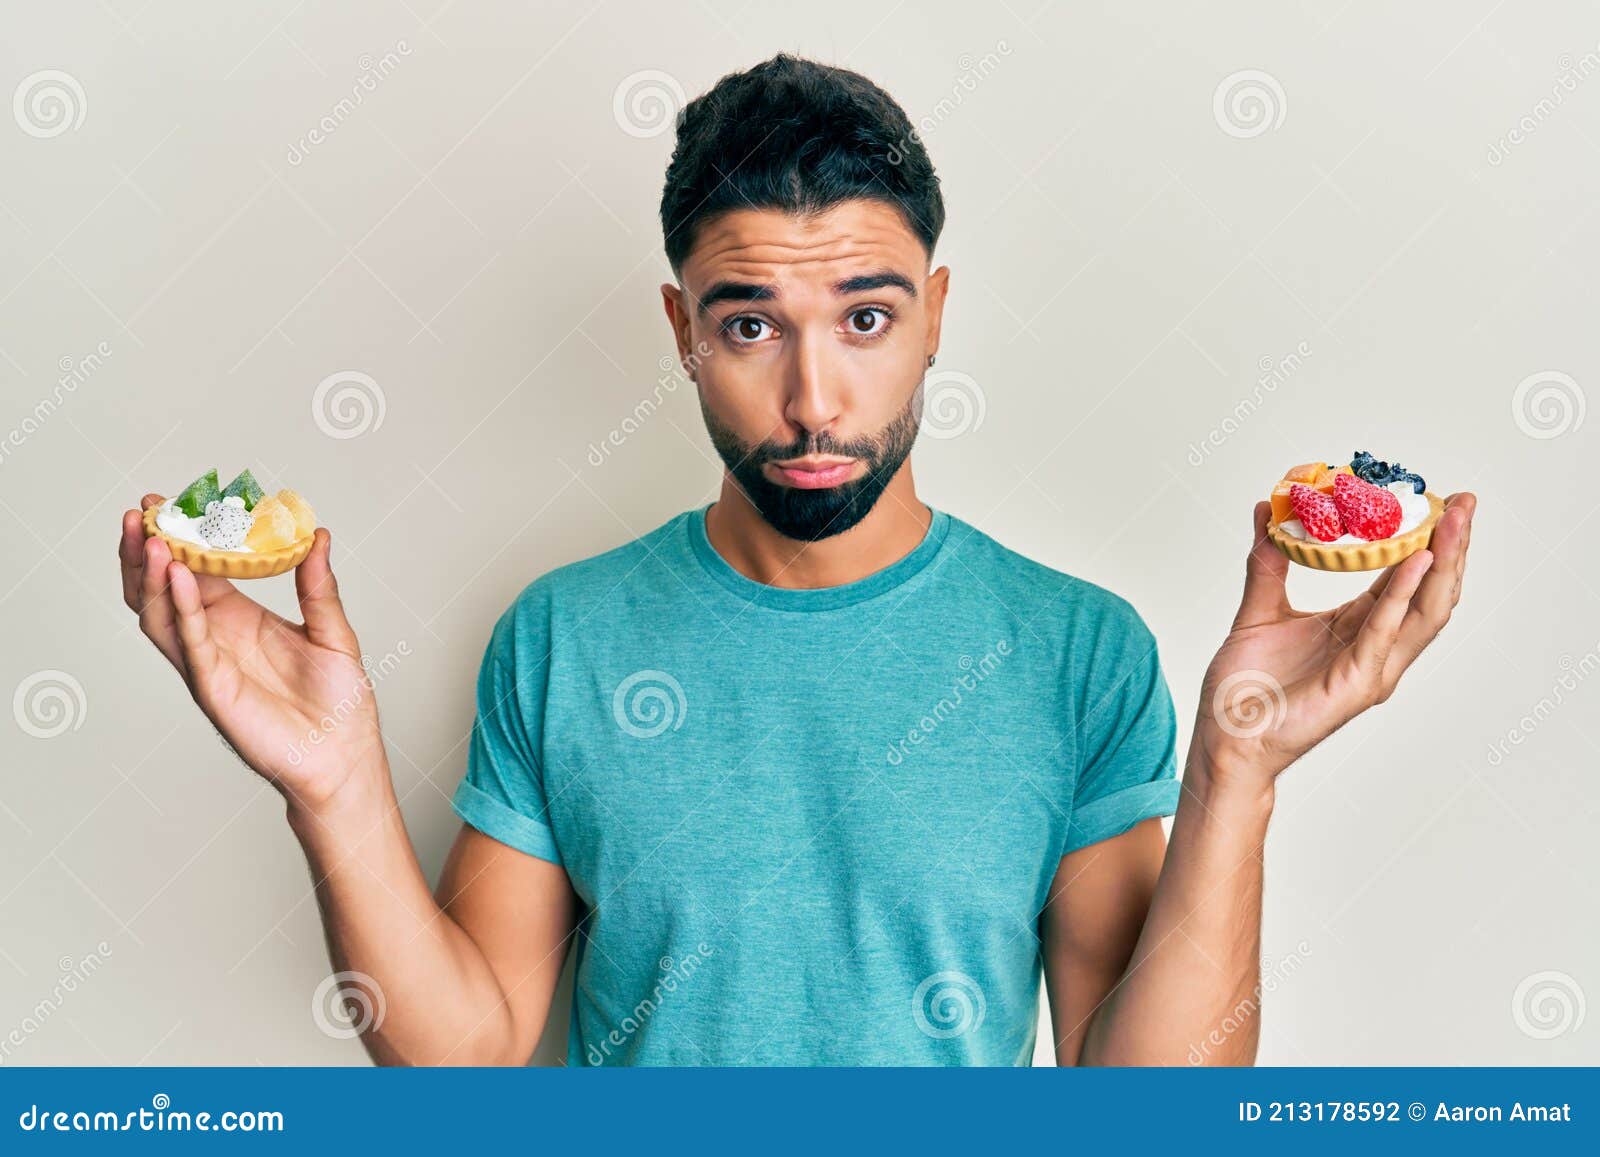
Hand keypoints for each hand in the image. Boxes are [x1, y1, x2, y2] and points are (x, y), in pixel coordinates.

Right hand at [119, 495, 383, 813]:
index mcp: (240, 618)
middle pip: (164, 587)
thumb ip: (319, 586)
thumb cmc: (339, 703)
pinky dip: (180, 608)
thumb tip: (318, 535)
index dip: (183, 538)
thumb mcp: (334, 632)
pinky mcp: (213, 686)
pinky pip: (189, 642)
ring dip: (150, 575)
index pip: (198, 570)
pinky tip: (177, 577)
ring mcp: (208, 662)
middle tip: (141, 510)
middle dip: (147, 548)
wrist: (343, 755)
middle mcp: (215, 637)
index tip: (169, 502)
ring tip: (148, 536)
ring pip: (160, 613)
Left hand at [1195, 493, 1475, 793]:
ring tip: (1452, 523)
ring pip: (1422, 611)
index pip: (1403, 577)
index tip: (1438, 500)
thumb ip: (1267, 563)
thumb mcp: (1258, 611)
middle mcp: (1375, 647)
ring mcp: (1373, 668)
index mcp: (1356, 628)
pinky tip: (1415, 562)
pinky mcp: (1359, 684)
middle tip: (1463, 501)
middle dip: (1450, 546)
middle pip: (1428, 591)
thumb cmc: (1244, 687)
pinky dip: (1401, 596)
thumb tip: (1268, 511)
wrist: (1226, 736)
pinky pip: (1385, 632)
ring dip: (1441, 565)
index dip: (1422, 539)